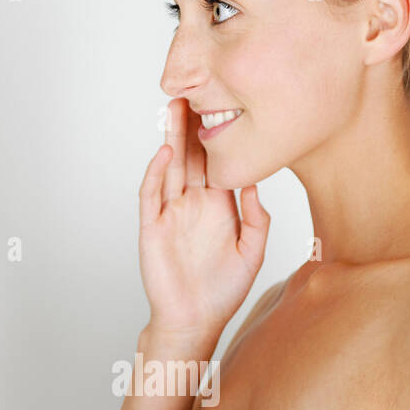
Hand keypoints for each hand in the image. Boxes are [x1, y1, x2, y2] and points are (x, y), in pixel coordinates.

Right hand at [138, 98, 269, 341]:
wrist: (194, 321)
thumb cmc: (223, 291)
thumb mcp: (252, 252)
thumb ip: (257, 218)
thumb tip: (256, 182)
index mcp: (218, 206)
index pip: (217, 161)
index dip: (219, 135)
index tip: (229, 103)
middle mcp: (193, 203)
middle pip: (192, 154)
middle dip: (193, 123)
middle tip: (197, 88)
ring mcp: (170, 212)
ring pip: (170, 165)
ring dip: (172, 136)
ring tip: (176, 105)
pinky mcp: (152, 226)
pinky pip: (152, 193)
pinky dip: (157, 171)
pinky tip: (167, 152)